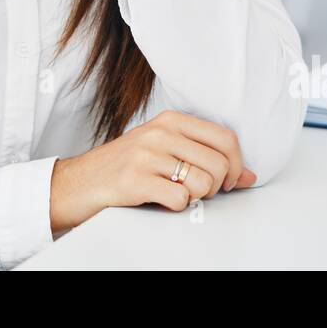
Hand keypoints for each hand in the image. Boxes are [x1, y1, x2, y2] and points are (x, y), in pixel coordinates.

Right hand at [48, 110, 257, 234]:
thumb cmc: (124, 167)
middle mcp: (159, 132)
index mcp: (170, 120)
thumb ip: (203, 156)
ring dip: (196, 198)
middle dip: (217, 187)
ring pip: (203, 182)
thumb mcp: (163, 151)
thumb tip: (249, 176)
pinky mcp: (135, 180)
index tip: (230, 181)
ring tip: (176, 194)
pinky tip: (160, 200)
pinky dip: (176, 206)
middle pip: (219, 163)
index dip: (237, 166)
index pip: (225, 138)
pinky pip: (180, 199)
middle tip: (200, 192)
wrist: (77, 183)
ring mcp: (146, 155)